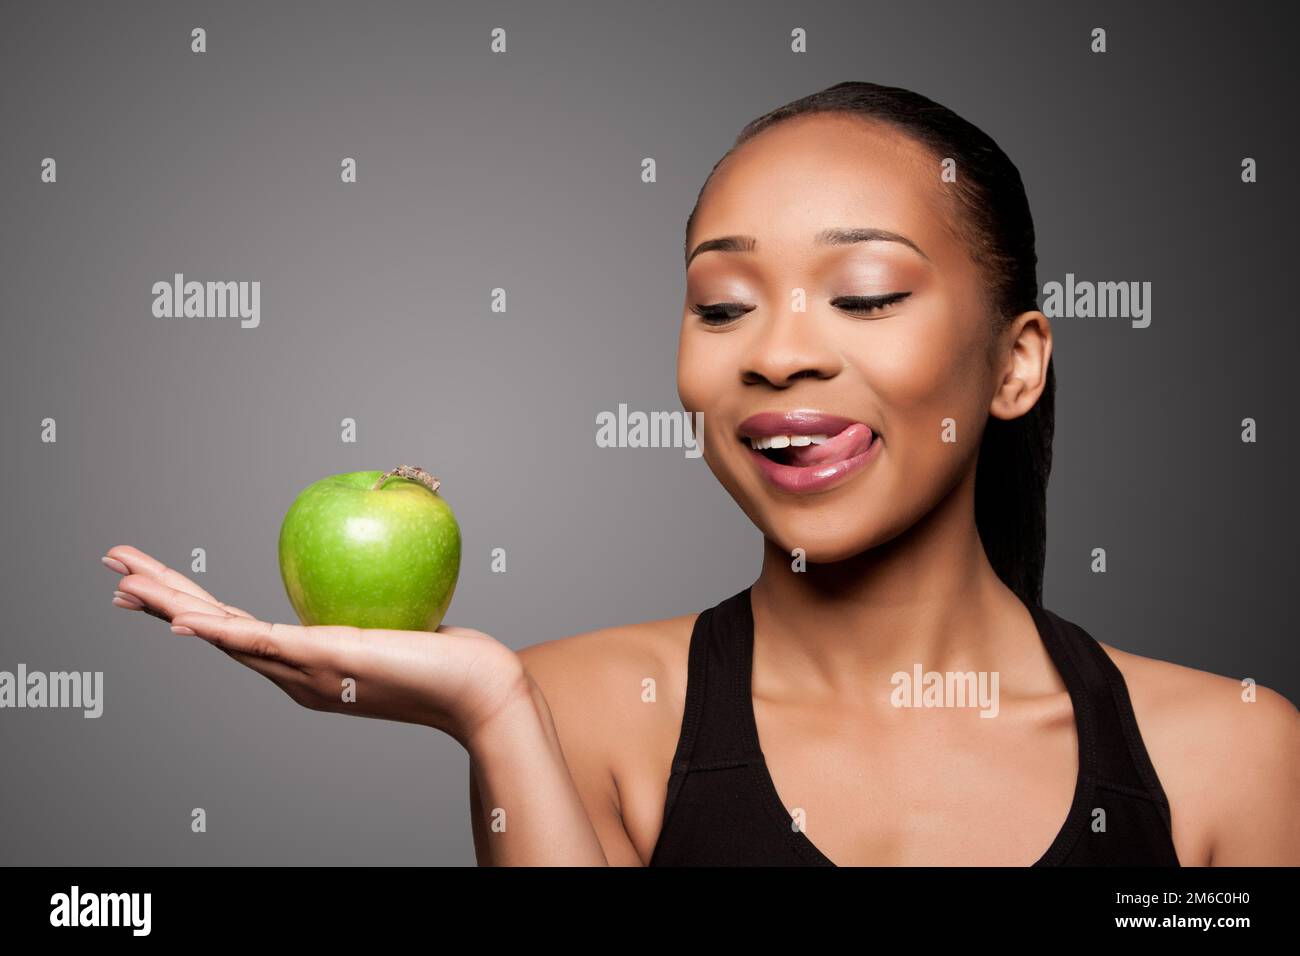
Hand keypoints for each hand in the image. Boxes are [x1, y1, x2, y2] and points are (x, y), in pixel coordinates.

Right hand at [101, 545, 527, 745]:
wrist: (476, 689)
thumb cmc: (447, 656)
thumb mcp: (395, 621)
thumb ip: (370, 603)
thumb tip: (368, 555)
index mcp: (303, 666)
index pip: (234, 631)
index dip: (189, 610)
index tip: (154, 591)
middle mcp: (293, 675)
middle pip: (211, 631)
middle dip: (159, 601)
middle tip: (112, 570)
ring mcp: (304, 672)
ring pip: (221, 635)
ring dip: (169, 607)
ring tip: (124, 582)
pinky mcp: (323, 661)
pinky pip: (261, 643)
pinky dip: (217, 631)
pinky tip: (184, 619)